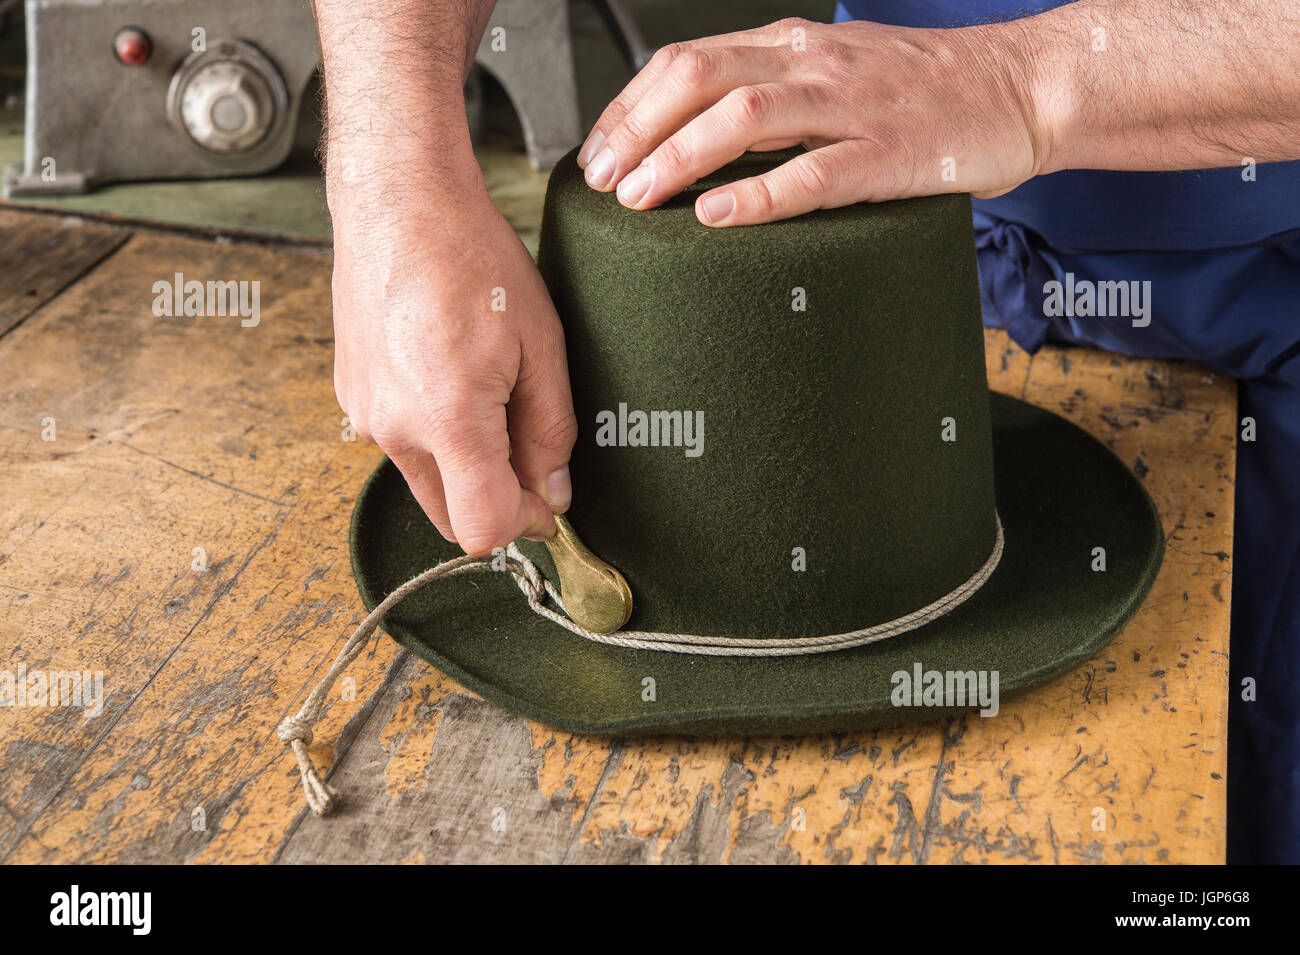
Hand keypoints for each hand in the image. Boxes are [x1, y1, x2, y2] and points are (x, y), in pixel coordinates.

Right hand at [330, 192, 576, 555]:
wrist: (400, 202)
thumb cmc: (473, 259)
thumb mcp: (541, 346)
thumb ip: (549, 431)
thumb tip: (554, 494)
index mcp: (448, 417)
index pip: (482, 528)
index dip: (524, 525)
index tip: (549, 503)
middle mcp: (393, 427)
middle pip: (450, 518)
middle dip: (496, 504)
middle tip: (531, 459)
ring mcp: (363, 414)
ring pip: (424, 482)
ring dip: (464, 469)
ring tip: (495, 402)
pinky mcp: (350, 396)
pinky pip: (401, 444)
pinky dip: (434, 437)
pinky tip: (457, 381)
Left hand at [576, 16, 1044, 224]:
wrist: (1020, 87)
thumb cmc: (924, 92)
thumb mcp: (834, 73)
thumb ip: (770, 95)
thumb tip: (697, 135)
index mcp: (791, 46)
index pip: (685, 62)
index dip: (628, 107)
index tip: (597, 152)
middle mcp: (811, 65)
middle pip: (697, 81)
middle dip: (635, 132)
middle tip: (601, 182)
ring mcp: (850, 107)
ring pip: (742, 120)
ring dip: (677, 159)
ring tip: (639, 198)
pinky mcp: (887, 155)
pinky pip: (811, 173)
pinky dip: (757, 195)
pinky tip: (716, 215)